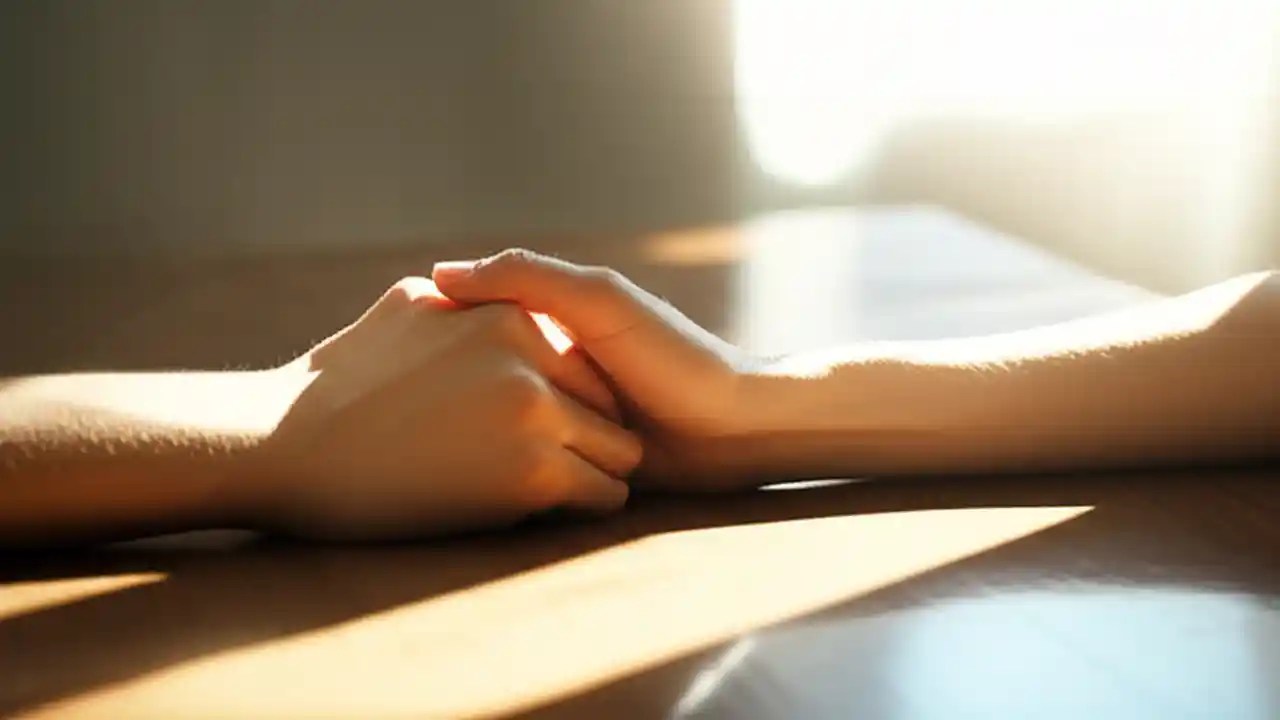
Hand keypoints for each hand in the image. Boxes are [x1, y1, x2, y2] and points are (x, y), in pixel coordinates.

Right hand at [246, 276, 640, 539]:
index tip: (543, 429)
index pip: (585, 362)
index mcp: (508, 315)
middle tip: (556, 465)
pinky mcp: (532, 474)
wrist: (279, 446)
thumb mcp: (404, 306)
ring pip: (618, 454)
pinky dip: (582, 508)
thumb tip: (467, 282)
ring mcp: (536, 414)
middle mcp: (531, 357)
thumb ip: (458, 296)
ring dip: (593, 475)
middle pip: (611, 406)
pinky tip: (540, 513)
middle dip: (591, 437)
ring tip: (556, 493)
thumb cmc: (334, 383)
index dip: (573, 400)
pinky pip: (600, 495)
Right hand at [433, 250, 762, 489]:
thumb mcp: (597, 302)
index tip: (405, 362)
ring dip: (486, 441)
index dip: (440, 344)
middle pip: (482, 385)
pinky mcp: (579, 467)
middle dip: (457, 400)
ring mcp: (566, 420)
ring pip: (503, 431)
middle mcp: (554, 372)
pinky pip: (532, 469)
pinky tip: (492, 481)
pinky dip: (518, 473)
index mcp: (552, 326)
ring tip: (448, 451)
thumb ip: (526, 279)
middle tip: (419, 419)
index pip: (474, 331)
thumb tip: (439, 275)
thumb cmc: (671, 355)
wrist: (736, 429)